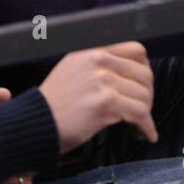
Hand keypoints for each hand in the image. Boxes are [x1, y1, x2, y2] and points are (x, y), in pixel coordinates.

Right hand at [38, 42, 157, 153]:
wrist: (36, 122)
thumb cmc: (53, 103)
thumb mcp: (72, 68)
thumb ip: (97, 64)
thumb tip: (128, 72)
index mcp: (92, 50)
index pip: (136, 50)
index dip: (143, 70)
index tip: (142, 84)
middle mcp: (98, 60)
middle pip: (144, 74)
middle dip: (148, 95)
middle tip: (142, 108)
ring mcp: (103, 80)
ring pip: (144, 95)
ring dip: (146, 113)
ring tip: (138, 123)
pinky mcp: (106, 103)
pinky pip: (140, 113)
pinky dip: (146, 127)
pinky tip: (143, 133)